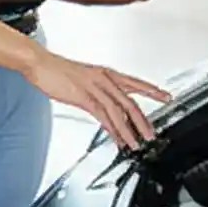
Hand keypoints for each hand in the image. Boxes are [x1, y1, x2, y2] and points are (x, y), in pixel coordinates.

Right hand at [26, 54, 171, 149]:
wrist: (40, 63)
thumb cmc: (59, 70)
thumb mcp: (84, 79)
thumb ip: (97, 91)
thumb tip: (106, 105)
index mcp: (106, 73)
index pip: (135, 83)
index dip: (152, 90)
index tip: (166, 97)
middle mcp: (105, 79)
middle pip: (130, 101)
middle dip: (143, 120)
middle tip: (152, 134)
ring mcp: (94, 87)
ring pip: (118, 112)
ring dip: (129, 130)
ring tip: (137, 143)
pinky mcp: (83, 97)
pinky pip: (102, 116)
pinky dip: (112, 129)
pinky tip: (117, 138)